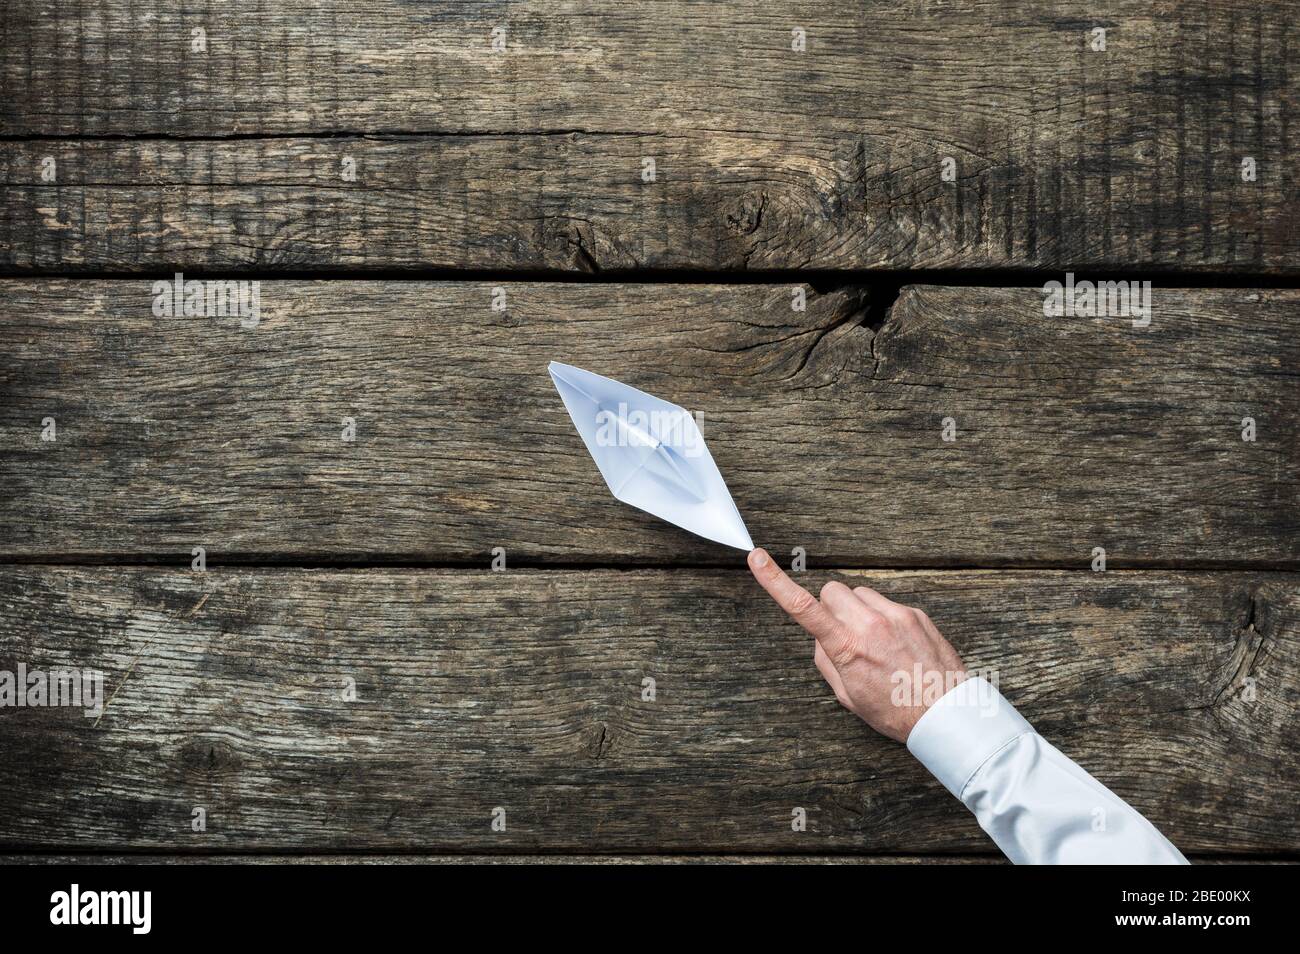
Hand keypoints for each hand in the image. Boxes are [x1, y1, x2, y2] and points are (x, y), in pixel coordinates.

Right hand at [747, 548, 966, 742]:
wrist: (945, 712)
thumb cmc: (895, 710)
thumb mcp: (848, 695)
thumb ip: (827, 661)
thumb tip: (820, 639)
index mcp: (847, 647)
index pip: (802, 608)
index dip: (775, 581)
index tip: (757, 559)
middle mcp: (870, 624)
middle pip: (832, 591)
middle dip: (831, 608)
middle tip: (842, 634)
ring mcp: (895, 615)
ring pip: (860, 594)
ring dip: (858, 611)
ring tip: (874, 643)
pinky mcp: (915, 613)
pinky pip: (887, 603)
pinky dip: (883, 618)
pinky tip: (896, 644)